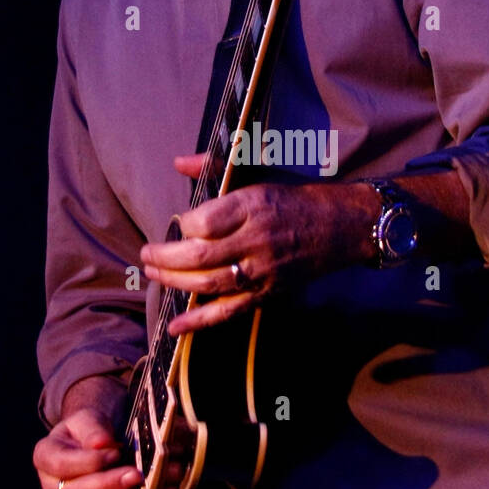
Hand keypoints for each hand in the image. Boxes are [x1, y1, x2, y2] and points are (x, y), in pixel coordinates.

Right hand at [33, 408, 143, 488]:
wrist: (92, 444)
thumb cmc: (87, 430)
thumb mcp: (86, 419)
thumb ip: (92, 428)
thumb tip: (101, 443)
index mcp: (46, 457)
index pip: (63, 464)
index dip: (89, 462)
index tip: (114, 453)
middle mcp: (51, 486)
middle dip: (108, 486)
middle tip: (135, 476)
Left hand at [139, 153, 378, 334]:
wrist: (343, 227)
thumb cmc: (296, 198)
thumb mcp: (258, 174)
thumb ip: (214, 167)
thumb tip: (177, 162)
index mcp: (254, 205)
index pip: (205, 221)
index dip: (183, 225)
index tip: (177, 222)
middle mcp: (257, 239)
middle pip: (200, 255)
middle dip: (165, 258)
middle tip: (146, 254)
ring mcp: (263, 270)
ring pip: (209, 283)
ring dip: (174, 282)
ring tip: (153, 273)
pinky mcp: (268, 293)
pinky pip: (228, 311)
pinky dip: (200, 321)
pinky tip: (175, 327)